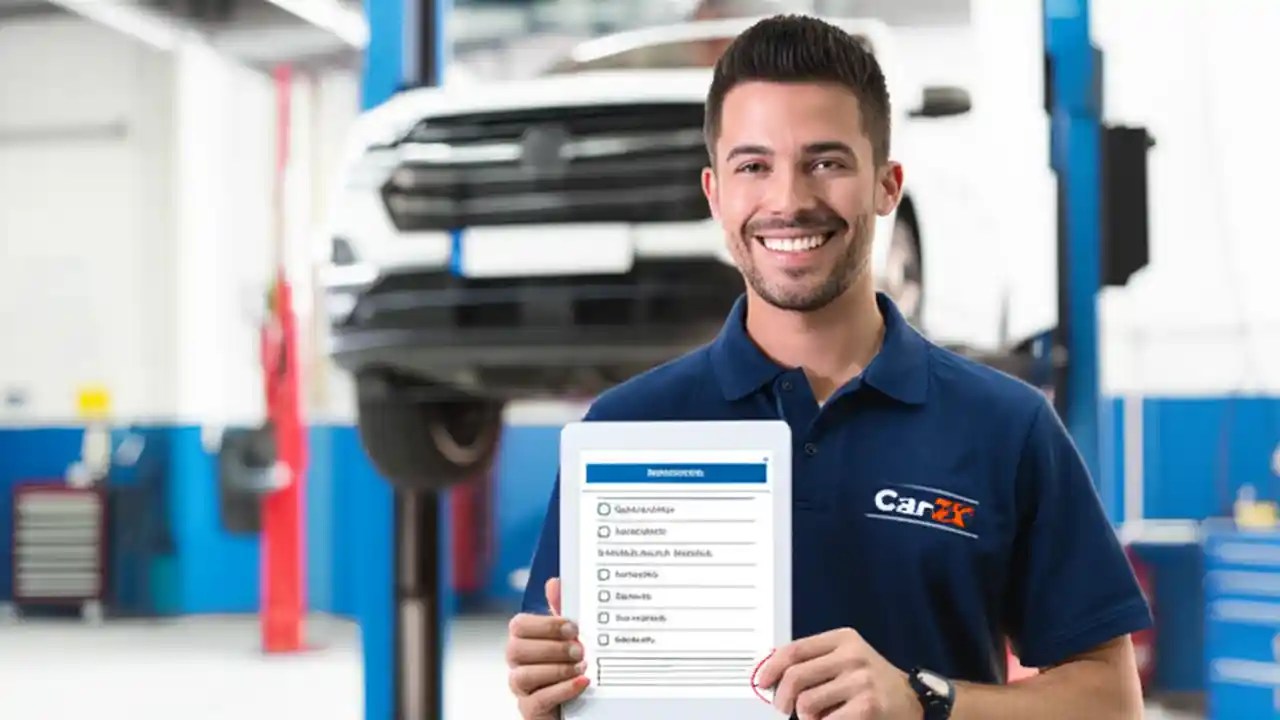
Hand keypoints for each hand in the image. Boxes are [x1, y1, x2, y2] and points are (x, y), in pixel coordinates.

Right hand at [505, 577, 589, 718]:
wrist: (581, 703)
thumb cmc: (570, 664)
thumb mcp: (569, 636)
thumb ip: (561, 611)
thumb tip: (554, 583)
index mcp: (524, 640)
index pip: (519, 626)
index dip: (545, 625)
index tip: (572, 627)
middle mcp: (517, 664)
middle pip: (516, 650)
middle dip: (551, 647)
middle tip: (579, 649)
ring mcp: (521, 689)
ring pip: (523, 676)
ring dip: (556, 669)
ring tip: (581, 666)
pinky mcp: (530, 711)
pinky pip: (537, 701)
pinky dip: (561, 690)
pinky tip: (581, 683)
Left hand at [754, 628, 920, 719]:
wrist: (914, 700)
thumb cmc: (875, 682)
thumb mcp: (848, 659)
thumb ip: (816, 661)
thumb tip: (773, 674)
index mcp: (843, 639)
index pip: (794, 649)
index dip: (771, 668)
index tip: (762, 682)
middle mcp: (852, 656)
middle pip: (795, 676)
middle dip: (782, 698)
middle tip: (783, 708)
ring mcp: (861, 680)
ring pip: (806, 702)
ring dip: (804, 717)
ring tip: (816, 717)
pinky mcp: (868, 706)